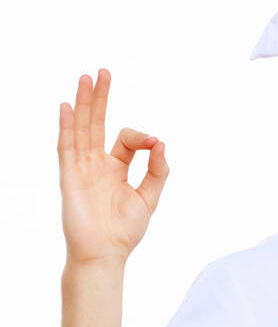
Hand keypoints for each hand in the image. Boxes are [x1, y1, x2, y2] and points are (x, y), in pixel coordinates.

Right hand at [58, 69, 168, 264]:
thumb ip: (157, 170)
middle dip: (100, 98)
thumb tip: (161, 142)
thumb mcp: (149, 197)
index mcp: (116, 168)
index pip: (125, 139)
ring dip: (84, 104)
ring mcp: (81, 169)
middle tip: (103, 72)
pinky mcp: (69, 177)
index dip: (141, 137)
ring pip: (81, 129)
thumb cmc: (124, 231)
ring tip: (86, 78)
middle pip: (97, 124)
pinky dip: (67, 127)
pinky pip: (66, 147)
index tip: (153, 145)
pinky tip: (68, 107)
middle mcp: (96, 164)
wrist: (105, 254)